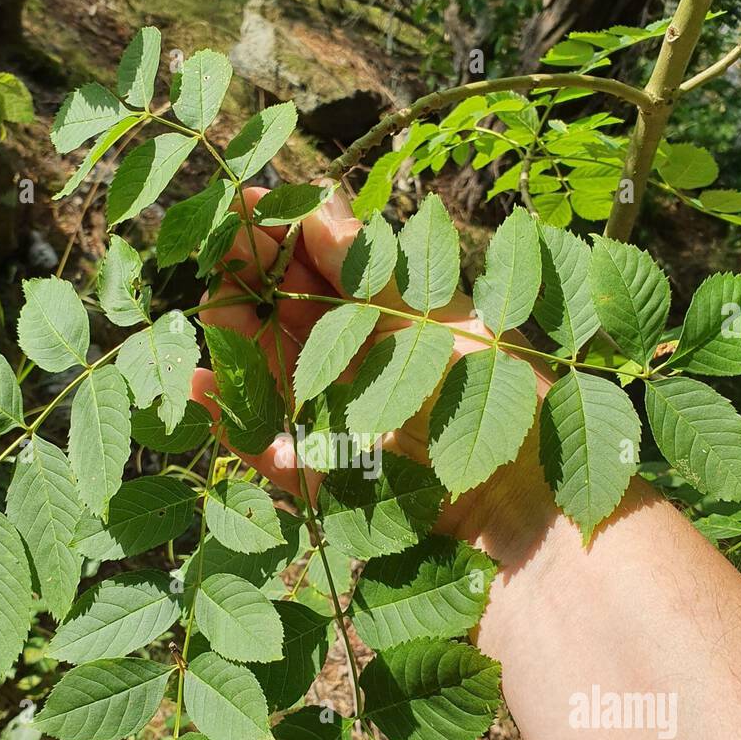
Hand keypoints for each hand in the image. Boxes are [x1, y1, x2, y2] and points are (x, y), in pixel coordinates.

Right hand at [193, 185, 558, 565]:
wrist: (540, 535)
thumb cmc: (512, 417)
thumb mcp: (450, 332)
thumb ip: (380, 278)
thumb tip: (319, 204)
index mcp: (409, 325)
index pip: (336, 268)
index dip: (291, 236)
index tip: (247, 207)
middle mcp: (376, 374)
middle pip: (296, 322)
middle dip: (253, 287)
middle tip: (218, 258)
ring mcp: (350, 433)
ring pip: (274, 381)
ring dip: (236, 345)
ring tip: (210, 313)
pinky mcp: (332, 492)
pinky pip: (272, 453)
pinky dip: (235, 424)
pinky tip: (201, 387)